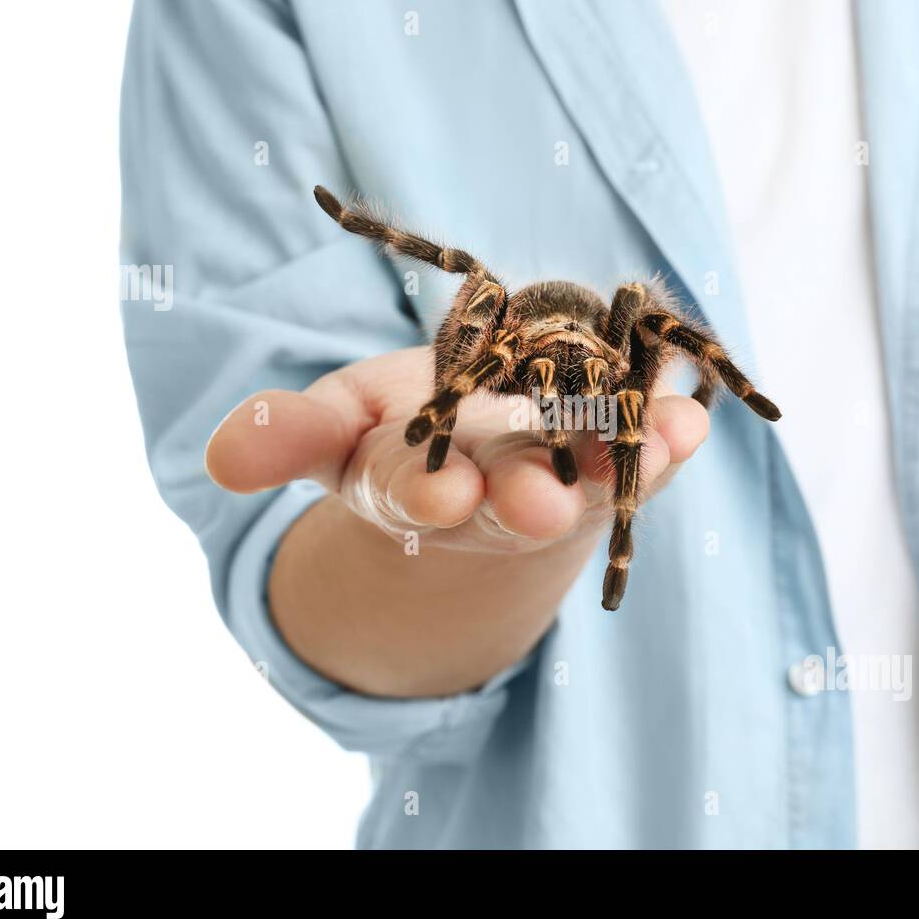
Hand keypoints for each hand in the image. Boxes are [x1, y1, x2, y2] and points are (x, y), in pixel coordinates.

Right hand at [203, 345, 709, 696]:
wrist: (484, 455)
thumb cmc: (403, 434)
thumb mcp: (338, 430)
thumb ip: (287, 438)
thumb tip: (220, 458)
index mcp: (421, 487)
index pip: (417, 496)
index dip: (426, 496)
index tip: (437, 497)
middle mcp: (499, 489)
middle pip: (515, 500)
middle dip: (528, 499)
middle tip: (543, 504)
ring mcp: (567, 471)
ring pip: (598, 476)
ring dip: (630, 465)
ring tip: (664, 444)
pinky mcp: (617, 448)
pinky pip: (649, 444)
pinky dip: (672, 434)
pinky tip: (698, 414)